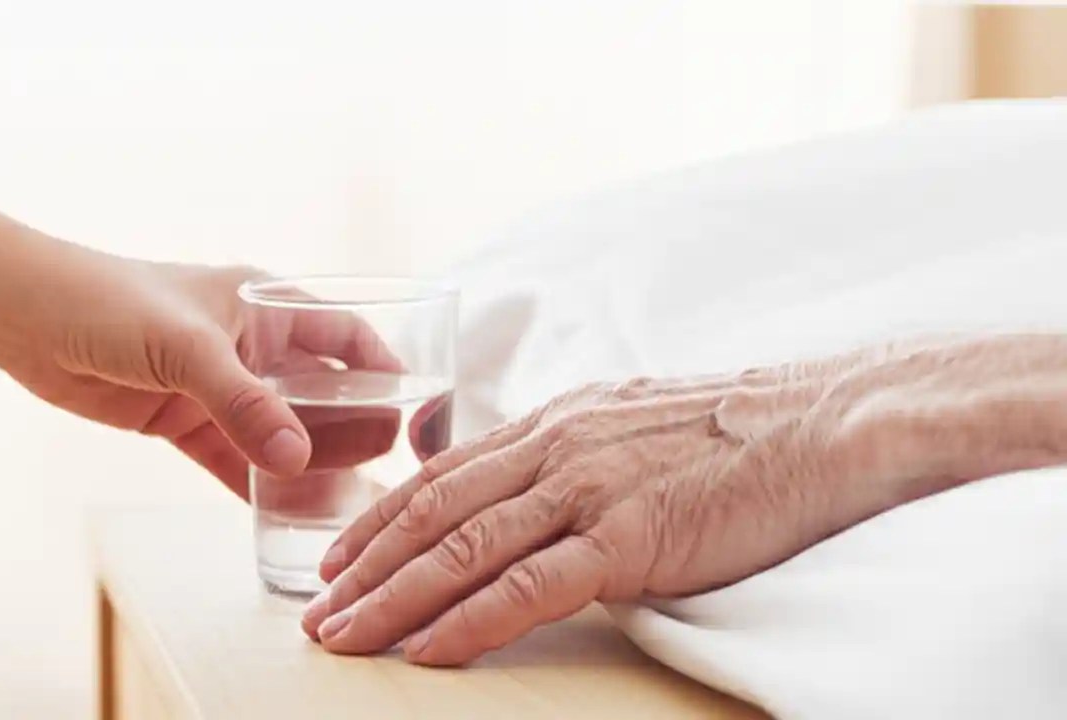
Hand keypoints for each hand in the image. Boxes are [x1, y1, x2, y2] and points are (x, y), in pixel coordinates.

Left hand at [3, 258, 393, 499]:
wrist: (27, 317)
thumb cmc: (112, 303)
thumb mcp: (189, 349)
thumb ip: (244, 404)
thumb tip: (298, 462)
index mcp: (268, 306)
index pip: (347, 336)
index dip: (384, 369)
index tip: (416, 409)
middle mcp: (253, 346)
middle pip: (320, 390)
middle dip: (352, 426)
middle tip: (384, 469)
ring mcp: (219, 385)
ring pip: (280, 429)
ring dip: (307, 461)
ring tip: (346, 500)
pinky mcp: (184, 420)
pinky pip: (233, 457)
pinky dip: (256, 483)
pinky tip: (283, 511)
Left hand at [301, 335, 1066, 664]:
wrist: (816, 422)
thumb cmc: (729, 430)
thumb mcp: (626, 418)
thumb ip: (565, 449)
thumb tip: (519, 480)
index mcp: (551, 423)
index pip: (441, 476)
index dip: (380, 521)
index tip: (338, 560)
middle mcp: (553, 449)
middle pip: (433, 514)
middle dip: (365, 567)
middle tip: (317, 613)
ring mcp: (587, 490)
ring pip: (462, 550)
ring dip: (393, 598)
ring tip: (344, 636)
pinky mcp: (629, 535)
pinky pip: (529, 586)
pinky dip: (469, 620)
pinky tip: (428, 648)